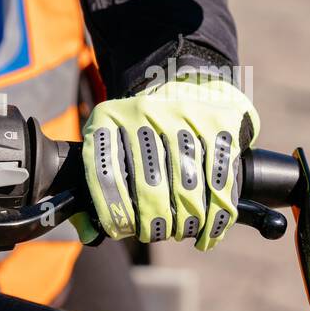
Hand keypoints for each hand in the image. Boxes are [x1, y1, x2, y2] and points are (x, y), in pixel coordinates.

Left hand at [79, 75, 258, 249]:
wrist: (185, 77)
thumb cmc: (143, 126)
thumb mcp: (111, 140)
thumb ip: (98, 184)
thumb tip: (90, 232)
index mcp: (108, 118)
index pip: (105, 176)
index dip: (115, 214)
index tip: (122, 231)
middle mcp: (144, 113)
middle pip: (150, 188)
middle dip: (155, 225)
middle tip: (156, 233)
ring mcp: (185, 117)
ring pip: (187, 190)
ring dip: (186, 224)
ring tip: (182, 231)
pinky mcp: (219, 125)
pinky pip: (219, 183)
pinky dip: (216, 216)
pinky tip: (208, 231)